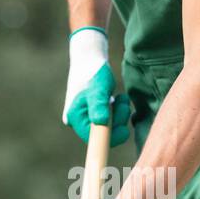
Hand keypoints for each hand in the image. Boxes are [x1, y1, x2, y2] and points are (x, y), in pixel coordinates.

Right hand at [62, 26, 130, 145]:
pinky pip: (110, 121)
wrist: (90, 58)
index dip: (111, 138)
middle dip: (117, 121)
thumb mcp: (98, 89)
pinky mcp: (94, 114)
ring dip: (119, 115)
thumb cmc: (93, 72)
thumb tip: (101, 123)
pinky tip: (116, 99)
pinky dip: (117, 112)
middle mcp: (78, 122)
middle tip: (121, 103)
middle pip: (103, 134)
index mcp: (75, 119)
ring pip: (109, 127)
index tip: (124, 128)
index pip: (94, 140)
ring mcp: (86, 118)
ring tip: (119, 98)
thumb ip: (99, 106)